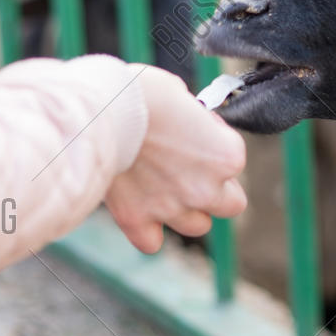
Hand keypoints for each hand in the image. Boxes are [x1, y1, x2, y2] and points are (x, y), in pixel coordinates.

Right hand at [105, 68, 247, 253]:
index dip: (213, 145)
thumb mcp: (183, 95)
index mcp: (228, 156)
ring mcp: (172, 208)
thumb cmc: (142, 93)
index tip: (191, 131)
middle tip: (189, 169)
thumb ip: (196, 120)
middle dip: (215, 189)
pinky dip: (147, 231)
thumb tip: (192, 124)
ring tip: (162, 186)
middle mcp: (206, 188)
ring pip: (197, 225)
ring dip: (186, 210)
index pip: (234, 160)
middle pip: (230, 204)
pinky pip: (151, 242)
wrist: (101, 111)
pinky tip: (139, 213)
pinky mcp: (137, 219)